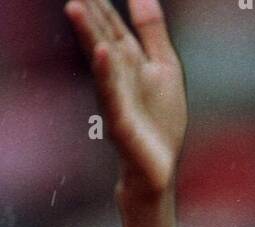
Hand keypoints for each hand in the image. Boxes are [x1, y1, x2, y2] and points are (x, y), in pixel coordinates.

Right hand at [64, 0, 186, 196]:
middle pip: (100, 37)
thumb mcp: (164, 65)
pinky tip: (102, 53)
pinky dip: (107, 74)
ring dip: (87, 35)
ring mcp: (116, 98)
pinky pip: (112, 95)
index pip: (110, 24)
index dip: (101, 2)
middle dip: (88, 12)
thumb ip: (151, 31)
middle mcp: (117, 75)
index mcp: (128, 60)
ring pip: (100, 62)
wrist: (159, 167)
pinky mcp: (120, 122)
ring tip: (75, 8)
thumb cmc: (161, 119)